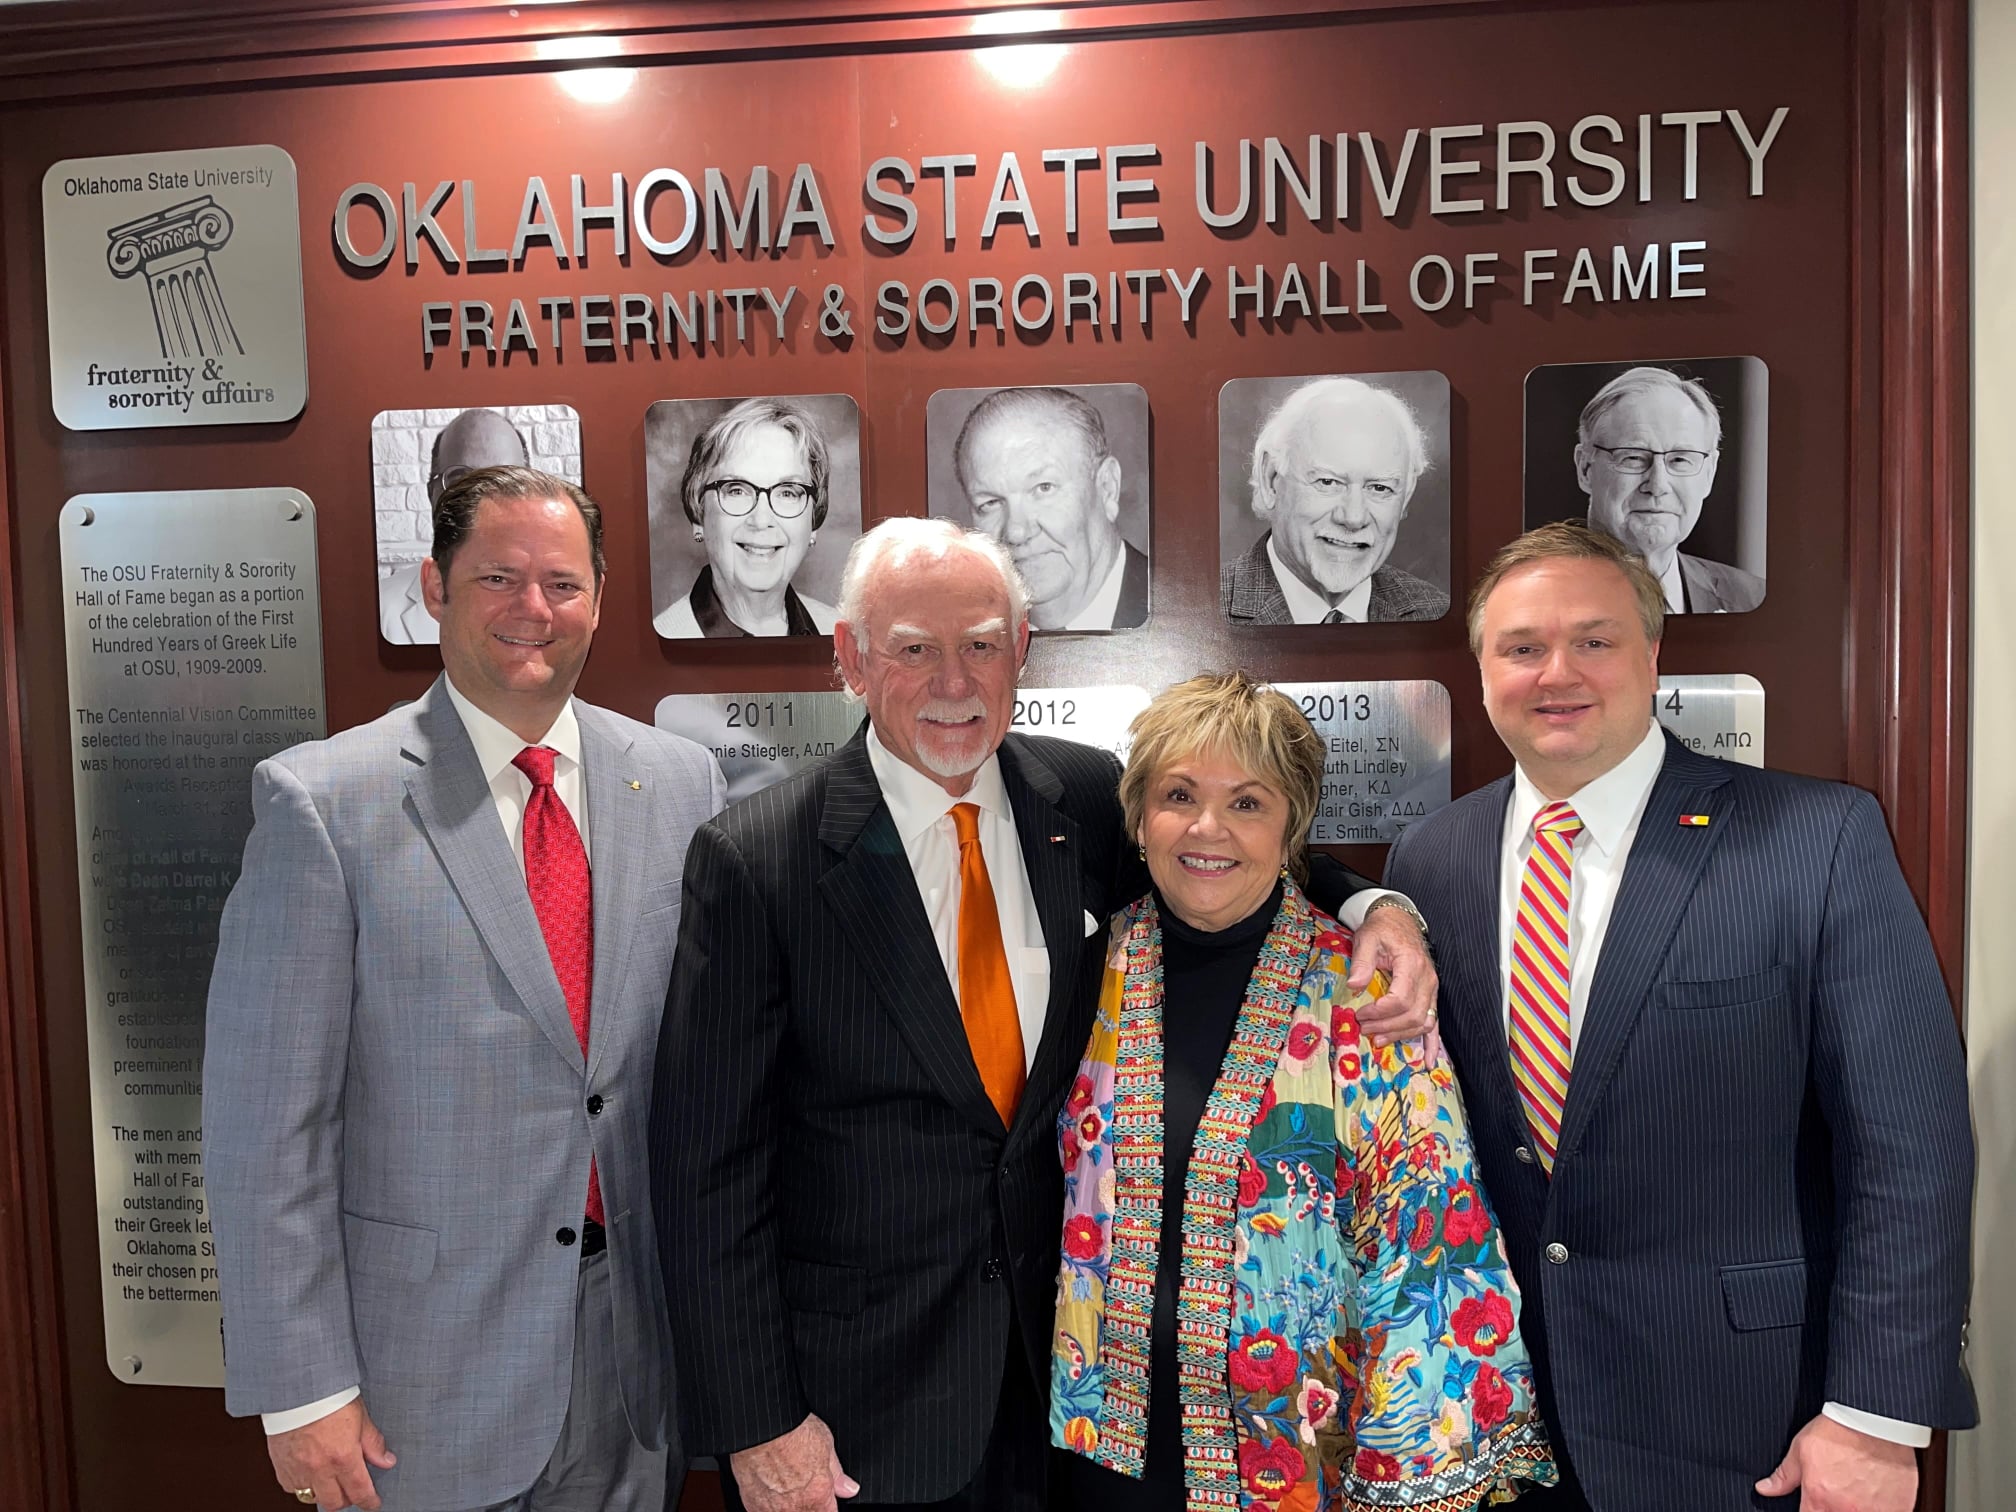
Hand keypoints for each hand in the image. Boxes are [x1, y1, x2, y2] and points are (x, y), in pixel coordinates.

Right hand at [267, 1399, 395, 1510]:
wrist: (298, 1390)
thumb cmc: (329, 1398)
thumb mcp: (361, 1418)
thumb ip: (373, 1444)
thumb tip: (386, 1461)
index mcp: (343, 1457)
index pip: (359, 1492)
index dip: (369, 1502)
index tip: (373, 1503)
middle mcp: (320, 1469)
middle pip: (334, 1502)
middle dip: (347, 1500)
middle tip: (353, 1490)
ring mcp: (298, 1470)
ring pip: (312, 1497)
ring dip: (324, 1493)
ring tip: (332, 1480)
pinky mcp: (281, 1467)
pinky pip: (292, 1488)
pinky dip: (302, 1485)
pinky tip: (310, 1472)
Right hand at [729, 1413, 858, 1511]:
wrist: (760, 1427)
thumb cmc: (790, 1431)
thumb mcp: (825, 1444)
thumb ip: (837, 1473)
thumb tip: (848, 1488)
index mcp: (817, 1496)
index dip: (826, 1504)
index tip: (824, 1496)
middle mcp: (794, 1509)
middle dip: (808, 1505)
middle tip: (801, 1484)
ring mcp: (770, 1510)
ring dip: (787, 1505)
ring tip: (785, 1484)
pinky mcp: (751, 1506)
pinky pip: (764, 1511)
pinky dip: (768, 1504)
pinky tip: (769, 1487)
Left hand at [1348, 904, 1437, 1045]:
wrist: (1398, 919)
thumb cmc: (1381, 929)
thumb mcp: (1367, 939)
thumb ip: (1362, 962)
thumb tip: (1354, 987)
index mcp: (1411, 964)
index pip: (1400, 999)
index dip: (1380, 1012)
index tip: (1360, 1014)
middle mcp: (1427, 979)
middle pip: (1412, 1014)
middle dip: (1387, 1027)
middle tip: (1363, 1029)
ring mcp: (1432, 988)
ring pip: (1423, 1021)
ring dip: (1401, 1035)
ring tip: (1378, 1039)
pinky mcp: (1431, 994)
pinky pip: (1435, 1021)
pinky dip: (1432, 1042)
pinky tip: (1428, 1060)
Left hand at [1755, 1413, 1916, 1510]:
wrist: (1873, 1420)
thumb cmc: (1838, 1431)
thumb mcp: (1801, 1449)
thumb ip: (1784, 1476)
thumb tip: (1764, 1489)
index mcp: (1819, 1500)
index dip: (1809, 1511)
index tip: (1814, 1503)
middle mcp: (1846, 1511)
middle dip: (1834, 1508)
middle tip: (1839, 1491)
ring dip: (1857, 1508)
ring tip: (1857, 1491)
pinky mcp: (1899, 1509)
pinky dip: (1881, 1508)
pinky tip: (1876, 1495)